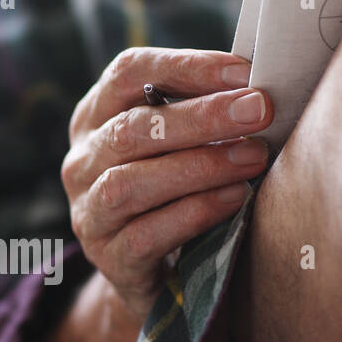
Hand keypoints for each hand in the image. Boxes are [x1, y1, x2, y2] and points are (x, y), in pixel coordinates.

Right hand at [61, 47, 272, 321]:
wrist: (152, 273)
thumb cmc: (172, 190)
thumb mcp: (174, 143)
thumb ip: (200, 111)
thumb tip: (260, 83)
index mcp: (95, 117)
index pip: (127, 73)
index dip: (183, 67)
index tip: (243, 72)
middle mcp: (82, 161)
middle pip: (131, 129)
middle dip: (201, 117)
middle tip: (260, 111)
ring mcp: (89, 213)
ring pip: (131, 183)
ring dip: (199, 166)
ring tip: (252, 157)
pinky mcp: (109, 258)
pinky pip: (146, 235)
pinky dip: (193, 213)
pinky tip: (233, 199)